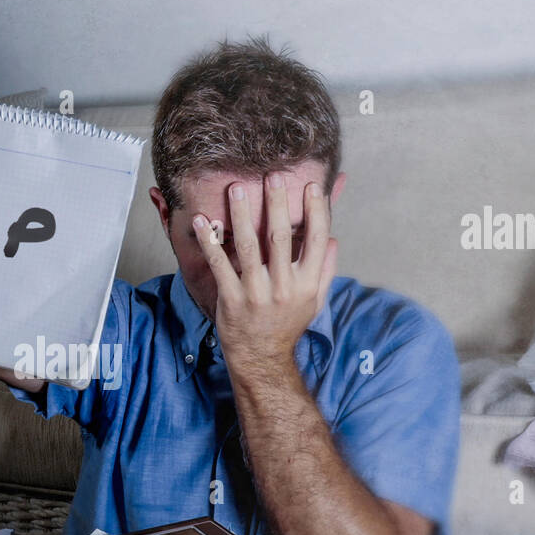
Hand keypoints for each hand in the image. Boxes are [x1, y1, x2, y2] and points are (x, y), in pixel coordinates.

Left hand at [192, 174, 336, 377]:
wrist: (261, 358)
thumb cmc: (287, 325)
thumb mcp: (314, 301)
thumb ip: (325, 270)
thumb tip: (332, 239)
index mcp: (307, 283)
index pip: (316, 239)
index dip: (316, 211)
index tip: (311, 186)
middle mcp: (284, 287)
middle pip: (281, 237)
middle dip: (276, 204)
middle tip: (272, 176)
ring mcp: (256, 293)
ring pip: (249, 246)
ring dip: (241, 215)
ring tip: (237, 189)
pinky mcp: (231, 298)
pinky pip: (219, 264)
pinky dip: (209, 241)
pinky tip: (201, 221)